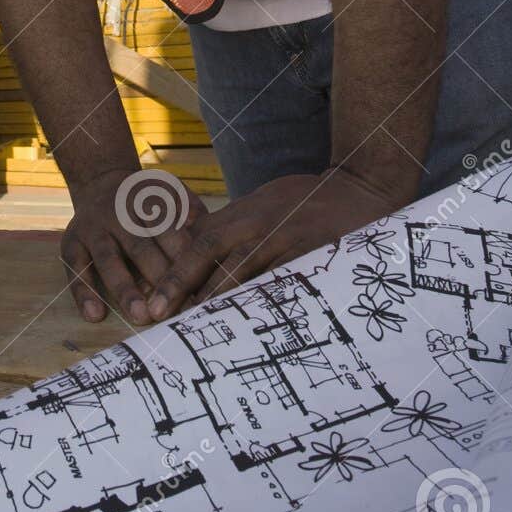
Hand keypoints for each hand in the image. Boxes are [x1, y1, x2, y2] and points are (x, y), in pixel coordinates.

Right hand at [61, 165, 207, 325]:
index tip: (197, 289)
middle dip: (157, 278)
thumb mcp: (169, 192)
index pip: (168, 232)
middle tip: (173, 310)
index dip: (182, 260)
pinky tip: (95, 315)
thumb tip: (204, 231)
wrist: (100, 181)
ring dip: (124, 288)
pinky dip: (83, 292)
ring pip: (108, 259)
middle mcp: (118, 214)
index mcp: (146, 201)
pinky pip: (75, 269)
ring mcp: (92, 229)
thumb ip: (189, 209)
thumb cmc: (146, 199)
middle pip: (140, 247)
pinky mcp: (71, 242)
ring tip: (140, 316)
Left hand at [156, 168, 402, 310]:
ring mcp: (284, 235)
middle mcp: (258, 220)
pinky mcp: (311, 251)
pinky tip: (247, 323)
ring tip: (192, 324)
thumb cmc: (308, 201)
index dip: (173, 266)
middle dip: (180, 281)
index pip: (199, 238)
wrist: (359, 187)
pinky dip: (261, 300)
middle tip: (157, 312)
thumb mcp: (265, 204)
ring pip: (241, 266)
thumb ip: (235, 226)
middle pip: (210, 249)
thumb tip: (197, 249)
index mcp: (244, 210)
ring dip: (214, 296)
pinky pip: (281, 279)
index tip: (152, 295)